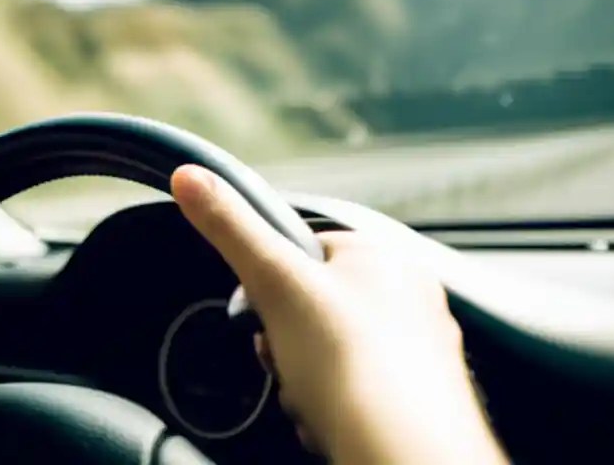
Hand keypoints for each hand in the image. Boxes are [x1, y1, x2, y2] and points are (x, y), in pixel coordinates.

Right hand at [171, 166, 505, 464]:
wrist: (404, 451)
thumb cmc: (351, 364)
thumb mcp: (274, 282)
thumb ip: (229, 227)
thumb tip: (189, 177)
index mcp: (382, 257)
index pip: (309, 253)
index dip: (274, 286)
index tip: (266, 312)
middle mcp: (413, 297)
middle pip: (317, 311)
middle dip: (289, 343)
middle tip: (289, 362)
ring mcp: (423, 351)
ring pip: (335, 358)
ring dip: (309, 382)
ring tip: (314, 399)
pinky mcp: (424, 401)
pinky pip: (360, 397)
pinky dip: (338, 412)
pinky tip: (334, 423)